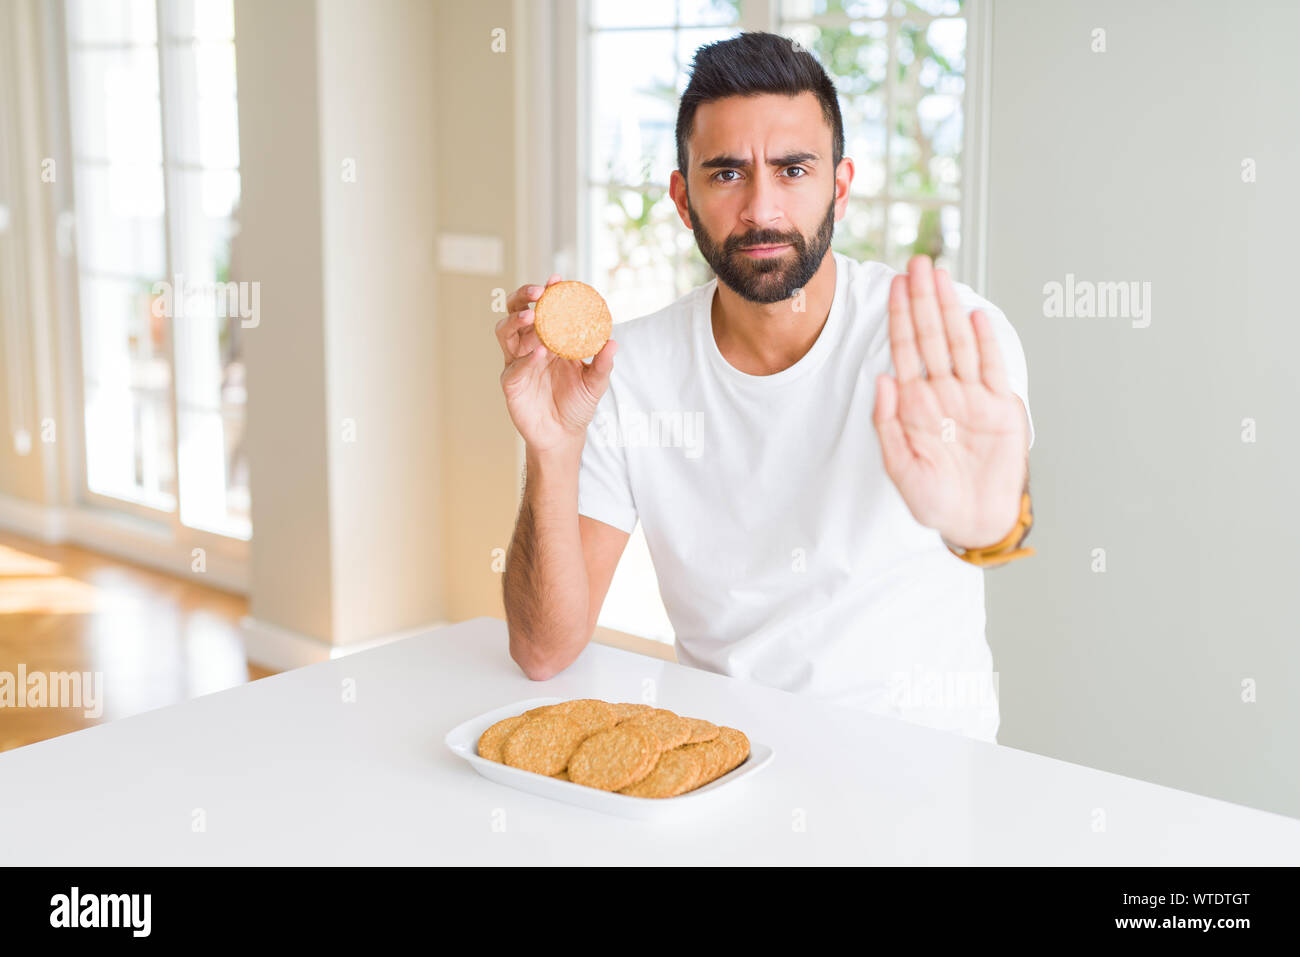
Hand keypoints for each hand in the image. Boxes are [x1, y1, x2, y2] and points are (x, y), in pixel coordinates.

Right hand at [497, 273, 617, 453]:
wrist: (563, 435)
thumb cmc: (577, 405)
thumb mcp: (595, 383)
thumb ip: (603, 364)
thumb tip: (613, 341)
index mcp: (549, 338)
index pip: (544, 308)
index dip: (547, 291)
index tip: (557, 279)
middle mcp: (529, 345)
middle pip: (516, 311)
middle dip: (522, 296)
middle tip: (538, 292)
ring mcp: (517, 362)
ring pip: (505, 331)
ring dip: (516, 320)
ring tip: (532, 316)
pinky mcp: (511, 382)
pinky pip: (514, 365)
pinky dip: (527, 357)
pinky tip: (541, 352)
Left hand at [872, 255, 1028, 549]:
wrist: (973, 520)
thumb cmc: (934, 498)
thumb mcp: (899, 466)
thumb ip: (887, 424)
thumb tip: (881, 378)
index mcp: (915, 403)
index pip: (904, 349)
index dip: (899, 317)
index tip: (894, 285)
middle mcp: (943, 392)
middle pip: (931, 336)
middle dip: (923, 299)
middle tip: (917, 263)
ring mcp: (973, 397)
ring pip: (959, 343)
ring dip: (950, 309)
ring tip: (941, 276)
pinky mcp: (1000, 408)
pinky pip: (992, 369)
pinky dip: (984, 343)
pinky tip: (974, 316)